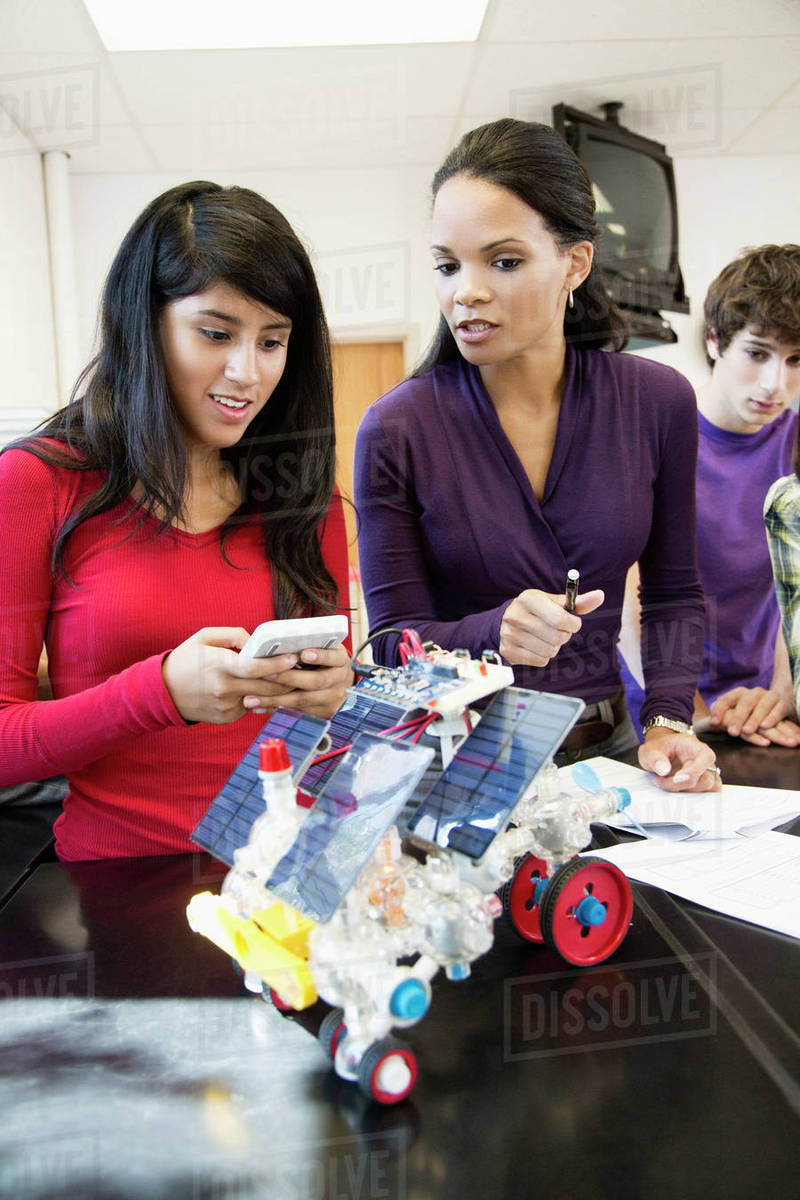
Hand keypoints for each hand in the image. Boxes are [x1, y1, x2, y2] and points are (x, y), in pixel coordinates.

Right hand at [162, 627, 298, 723]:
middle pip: (265, 687)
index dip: (277, 664)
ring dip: (276, 690)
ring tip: (286, 678)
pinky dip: (256, 697)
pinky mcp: (226, 718)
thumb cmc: (186, 659)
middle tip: (300, 669)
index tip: (293, 658)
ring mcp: (225, 706)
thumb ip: (234, 635)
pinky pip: (250, 706)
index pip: (254, 667)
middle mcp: (222, 688)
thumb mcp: (204, 637)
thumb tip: (257, 643)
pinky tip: (256, 688)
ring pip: (261, 698)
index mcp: (218, 665)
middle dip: (287, 679)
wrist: (163, 692)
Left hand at [242, 644, 353, 718]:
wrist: (342, 687)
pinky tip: (257, 707)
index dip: (320, 656)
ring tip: (252, 698)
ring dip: (275, 699)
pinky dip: (275, 709)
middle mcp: (338, 681)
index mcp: (341, 661)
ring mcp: (330, 699)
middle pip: (315, 681)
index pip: (334, 657)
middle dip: (289, 678)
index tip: (304, 653)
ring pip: (301, 700)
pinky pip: (295, 712)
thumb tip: (284, 637)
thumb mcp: (327, 649)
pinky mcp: (319, 713)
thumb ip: (312, 643)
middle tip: (266, 674)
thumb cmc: (326, 661)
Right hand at [500, 588, 604, 667]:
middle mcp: (516, 615)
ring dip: (554, 647)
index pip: (560, 619)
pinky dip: (544, 656)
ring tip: (546, 638)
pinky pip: (541, 661)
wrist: (506, 621)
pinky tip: (536, 646)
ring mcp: (510, 634)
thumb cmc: (538, 610)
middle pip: (557, 637)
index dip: (573, 625)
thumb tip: (600, 596)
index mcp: (529, 599)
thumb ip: (578, 602)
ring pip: (550, 651)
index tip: (573, 623)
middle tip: (558, 630)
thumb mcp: (555, 603)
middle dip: (564, 636)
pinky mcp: (509, 651)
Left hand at [638, 728, 720, 791]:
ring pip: (704, 790)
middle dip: (680, 784)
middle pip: (705, 779)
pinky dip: (688, 796)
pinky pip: (703, 796)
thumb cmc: (658, 750)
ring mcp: (706, 774)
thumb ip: (655, 758)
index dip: (695, 770)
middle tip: (660, 780)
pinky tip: (673, 789)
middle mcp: (704, 761)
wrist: (658, 755)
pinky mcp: (703, 786)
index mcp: (695, 746)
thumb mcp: (650, 750)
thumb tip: (664, 770)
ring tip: (664, 782)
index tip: (676, 778)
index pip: (707, 757)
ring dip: (682, 790)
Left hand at [707, 686, 799, 747]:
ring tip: (747, 731)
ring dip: (753, 719)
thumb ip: (723, 715)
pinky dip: (771, 718)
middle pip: (744, 703)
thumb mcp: (736, 712)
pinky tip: (765, 726)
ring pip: (761, 706)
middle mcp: (754, 693)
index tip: (714, 723)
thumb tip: (705, 724)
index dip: (719, 710)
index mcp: (739, 693)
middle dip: (737, 718)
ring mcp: (769, 696)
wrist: (776, 704)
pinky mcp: (782, 703)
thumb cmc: (750, 712)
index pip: (726, 699)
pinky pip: (777, 710)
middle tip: (732, 732)